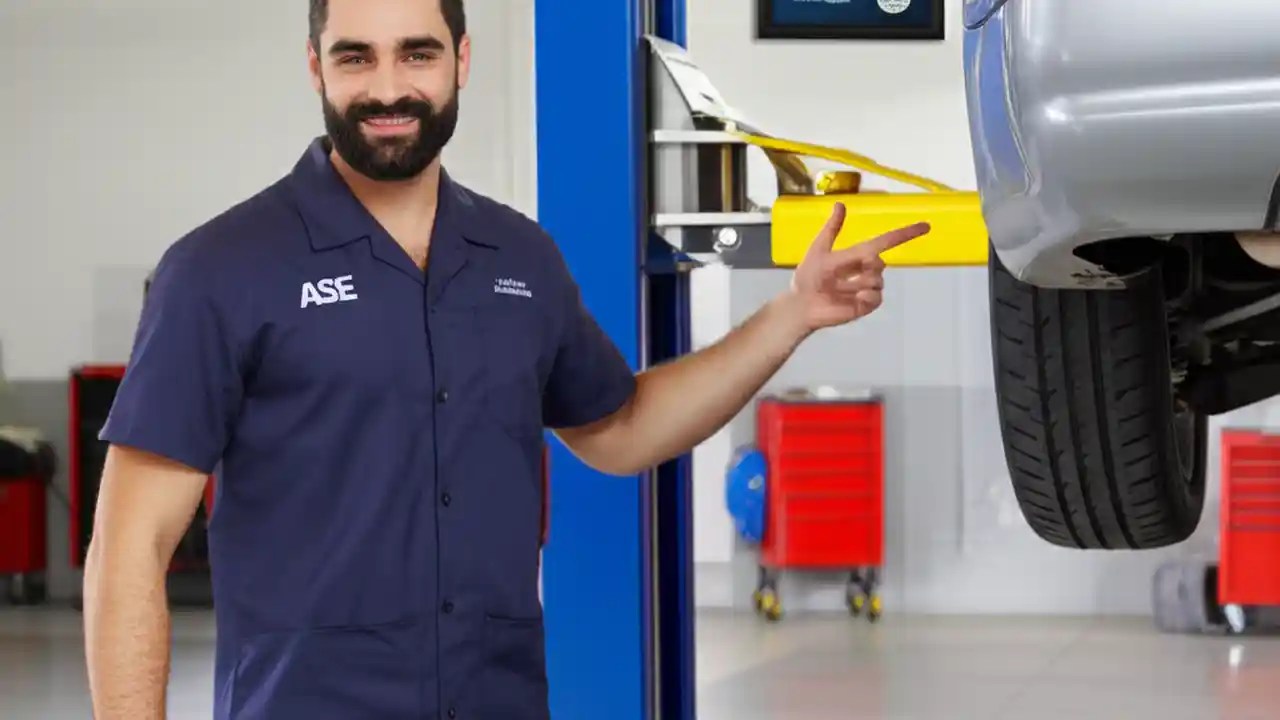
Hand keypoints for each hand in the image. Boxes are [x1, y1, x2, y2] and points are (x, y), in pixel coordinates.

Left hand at [787, 203, 929, 331]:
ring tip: (841, 288)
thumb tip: (839, 203)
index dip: (904, 234)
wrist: (801, 304)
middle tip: (842, 272)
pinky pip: (877, 297)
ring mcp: (867, 289)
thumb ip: (832, 228)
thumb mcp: (819, 249)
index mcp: (857, 256)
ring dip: (861, 282)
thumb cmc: (807, 276)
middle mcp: (865, 271)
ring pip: (878, 280)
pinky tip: (851, 298)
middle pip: (880, 262)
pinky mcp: (865, 305)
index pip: (884, 242)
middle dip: (866, 264)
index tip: (925, 226)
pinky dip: (866, 296)